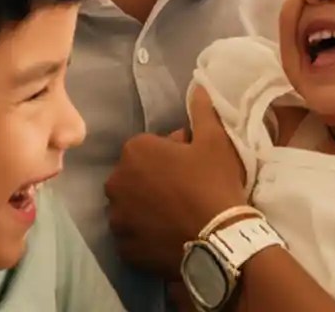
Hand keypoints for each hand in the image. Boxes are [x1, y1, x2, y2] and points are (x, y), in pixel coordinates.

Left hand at [105, 86, 246, 275]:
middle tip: (184, 190)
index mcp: (134, 151)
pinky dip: (145, 234)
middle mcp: (116, 182)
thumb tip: (198, 86)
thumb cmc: (214, 183)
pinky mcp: (123, 247)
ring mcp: (117, 218)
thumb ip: (202, 111)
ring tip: (176, 215)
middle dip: (153, 180)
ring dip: (146, 207)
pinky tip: (168, 234)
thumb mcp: (215, 141)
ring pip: (131, 206)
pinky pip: (132, 234)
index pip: (149, 147)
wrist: (218, 238)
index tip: (191, 166)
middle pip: (135, 176)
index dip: (171, 155)